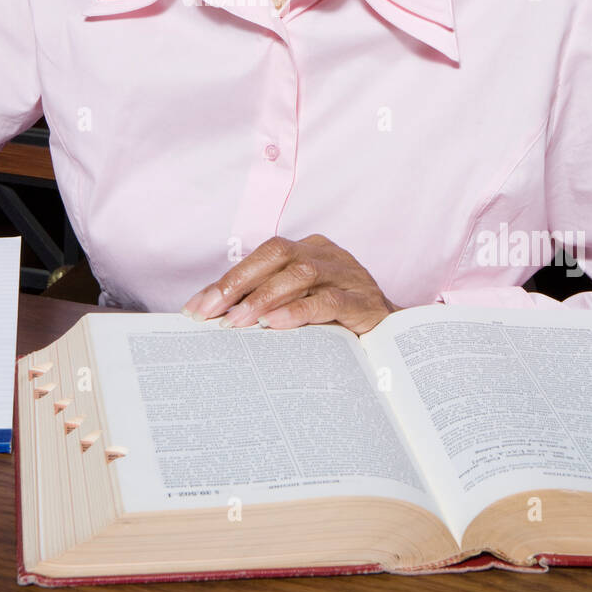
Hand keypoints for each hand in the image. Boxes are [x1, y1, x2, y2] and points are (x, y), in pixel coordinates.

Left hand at [180, 234, 399, 333]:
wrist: (395, 341)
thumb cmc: (340, 323)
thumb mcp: (301, 306)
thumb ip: (268, 304)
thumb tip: (216, 317)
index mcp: (310, 250)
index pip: (262, 255)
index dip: (228, 279)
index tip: (196, 308)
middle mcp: (327, 255)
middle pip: (277, 254)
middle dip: (238, 284)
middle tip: (209, 314)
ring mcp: (348, 275)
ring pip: (300, 274)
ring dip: (263, 298)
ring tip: (237, 322)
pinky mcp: (364, 301)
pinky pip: (328, 300)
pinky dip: (298, 311)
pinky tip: (275, 325)